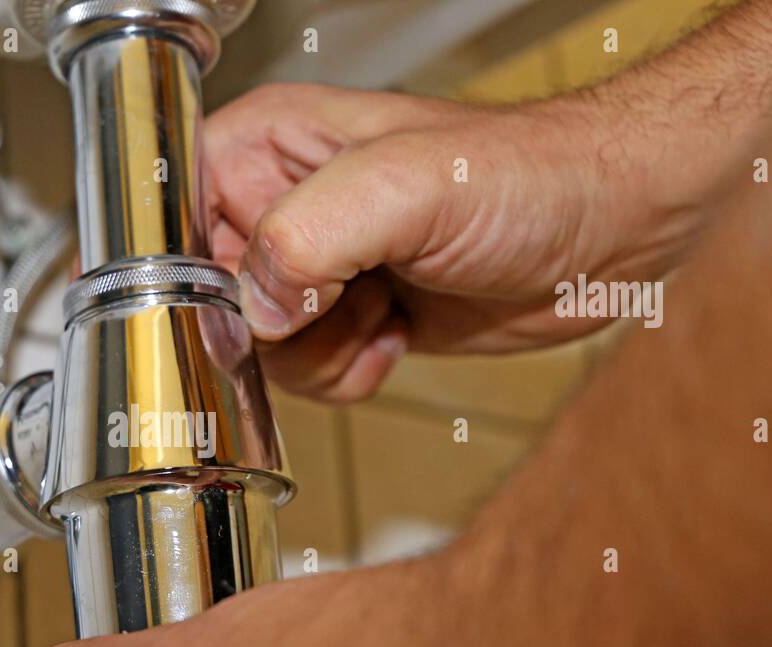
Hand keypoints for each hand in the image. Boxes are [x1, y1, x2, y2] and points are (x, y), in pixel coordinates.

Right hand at [204, 83, 701, 400]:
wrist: (608, 232)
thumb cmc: (529, 176)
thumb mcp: (410, 188)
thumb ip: (310, 234)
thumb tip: (256, 306)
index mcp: (267, 147)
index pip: (163, 213)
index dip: (175, 271)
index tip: (219, 306)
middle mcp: (281, 206)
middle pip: (205, 298)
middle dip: (266, 327)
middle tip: (335, 301)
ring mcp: (314, 266)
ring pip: (255, 349)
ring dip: (318, 354)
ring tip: (381, 307)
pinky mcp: (347, 316)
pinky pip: (304, 375)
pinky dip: (348, 372)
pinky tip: (395, 332)